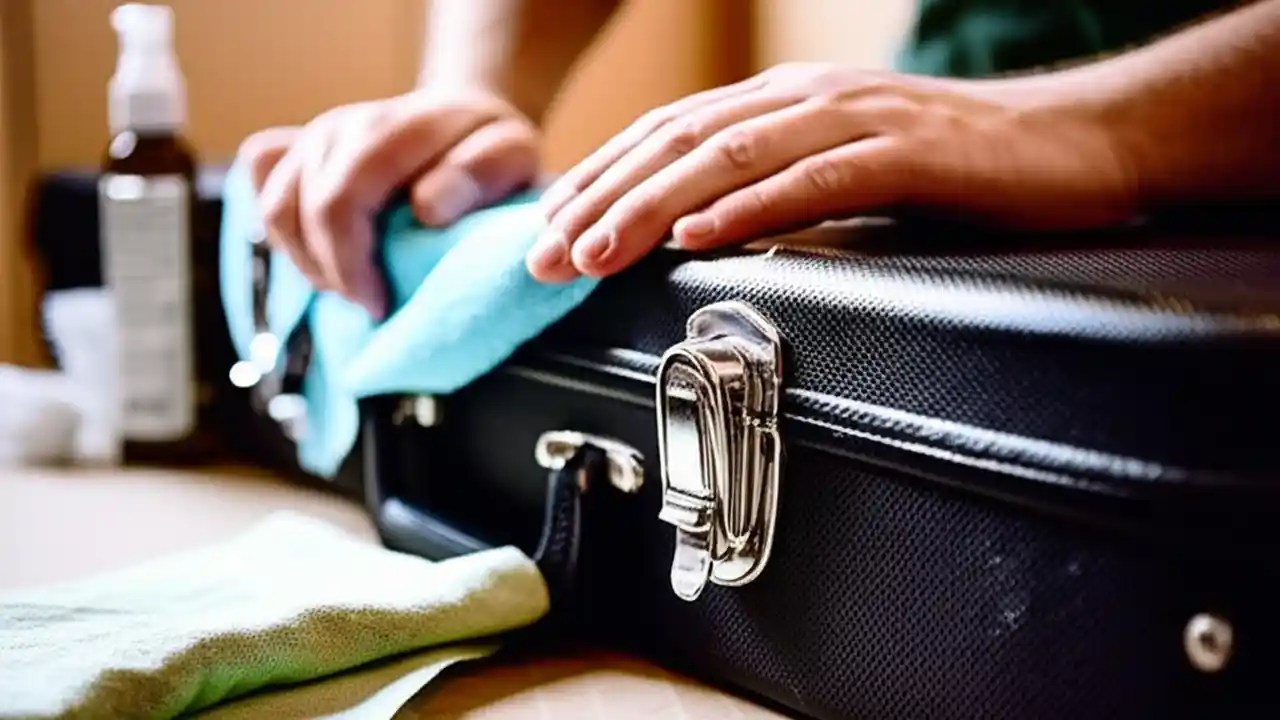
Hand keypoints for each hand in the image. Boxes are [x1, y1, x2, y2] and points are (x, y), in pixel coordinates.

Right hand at [237, 88, 539, 316]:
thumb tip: (425, 209)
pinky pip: (266, 199)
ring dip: (310, 262)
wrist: (461, 118)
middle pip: (307, 209)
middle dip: (334, 271)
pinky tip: (326, 261)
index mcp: (397, 125)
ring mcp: (315, 136)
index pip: (344, 198)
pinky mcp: (295, 151)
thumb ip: (478, 175)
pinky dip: (288, 241)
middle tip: (372, 305)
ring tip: (352, 288)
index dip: (352, 261)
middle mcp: (346, 124)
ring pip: (277, 209)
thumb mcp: (512, 156)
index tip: (381, 304)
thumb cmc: (490, 150)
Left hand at [527, 62, 1139, 281]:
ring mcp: (856, 120)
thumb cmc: (952, 167)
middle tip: (545, 255)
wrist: (1068, 144)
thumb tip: (691, 228)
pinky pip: (816, 179)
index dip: (600, 180)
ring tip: (596, 250)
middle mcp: (807, 100)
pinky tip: (701, 235)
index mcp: (785, 103)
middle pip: (682, 144)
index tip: (546, 230)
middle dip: (602, 200)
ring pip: (732, 157)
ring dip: (654, 206)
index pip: (669, 137)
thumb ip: (772, 186)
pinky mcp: (908, 152)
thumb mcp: (841, 170)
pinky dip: (752, 207)